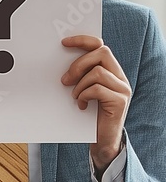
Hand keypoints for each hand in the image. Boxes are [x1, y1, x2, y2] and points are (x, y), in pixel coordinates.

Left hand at [61, 35, 130, 173]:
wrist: (102, 141)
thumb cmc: (88, 115)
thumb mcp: (82, 92)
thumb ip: (79, 77)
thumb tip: (59, 65)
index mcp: (111, 71)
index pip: (101, 46)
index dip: (83, 41)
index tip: (64, 43)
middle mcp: (120, 77)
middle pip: (102, 53)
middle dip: (78, 64)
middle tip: (64, 80)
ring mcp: (122, 89)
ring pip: (98, 72)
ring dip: (80, 85)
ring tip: (75, 97)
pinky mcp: (120, 101)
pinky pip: (98, 89)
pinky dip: (84, 95)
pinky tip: (81, 105)